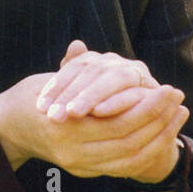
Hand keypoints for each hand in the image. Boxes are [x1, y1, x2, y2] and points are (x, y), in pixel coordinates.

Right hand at [0, 73, 188, 180]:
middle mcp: (73, 153)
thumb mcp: (52, 80)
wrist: (13, 128)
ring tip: (180, 112)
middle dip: (158, 120)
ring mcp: (80, 166)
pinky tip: (166, 132)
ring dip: (159, 135)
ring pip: (130, 156)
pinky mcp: (86, 171)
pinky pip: (125, 166)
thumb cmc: (35, 96)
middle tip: (179, 97)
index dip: (148, 107)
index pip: (118, 123)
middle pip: (128, 142)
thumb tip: (78, 47)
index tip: (168, 88)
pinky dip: (148, 150)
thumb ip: (70, 66)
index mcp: (66, 128)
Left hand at [35, 40, 157, 120]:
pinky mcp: (152, 88)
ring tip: (72, 113)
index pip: (74, 67)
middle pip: (92, 70)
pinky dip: (115, 101)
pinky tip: (99, 112)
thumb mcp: (80, 104)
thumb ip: (66, 89)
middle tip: (53, 114)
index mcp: (97, 61)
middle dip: (71, 92)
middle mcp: (116, 62)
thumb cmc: (102, 116)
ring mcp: (136, 72)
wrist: (136, 130)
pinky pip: (133, 91)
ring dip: (91, 96)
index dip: (57, 84)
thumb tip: (45, 77)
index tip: (40, 106)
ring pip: (111, 78)